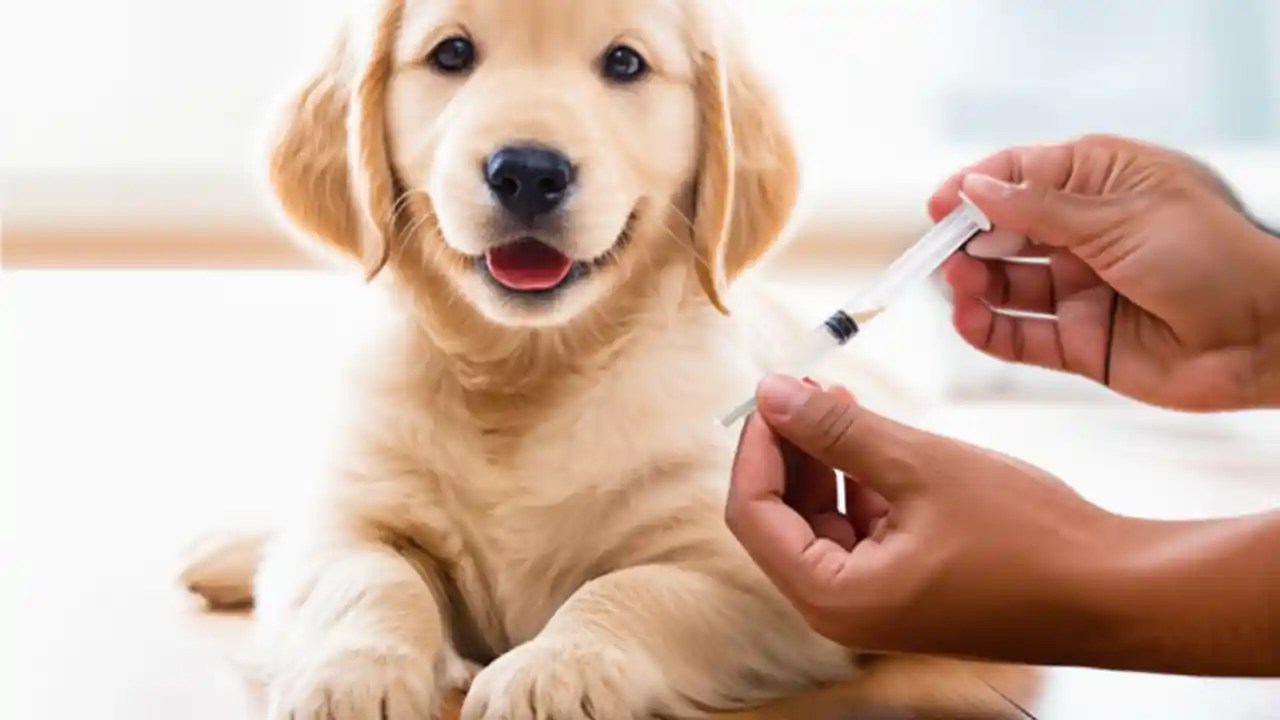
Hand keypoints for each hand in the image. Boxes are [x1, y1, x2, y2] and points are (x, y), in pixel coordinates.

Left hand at [725, 374, 1121, 664]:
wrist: (1116, 591)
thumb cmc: (1026, 536)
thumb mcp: (919, 465)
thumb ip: (836, 430)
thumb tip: (770, 392)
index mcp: (833, 597)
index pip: (753, 513)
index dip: (756, 444)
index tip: (774, 389)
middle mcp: (843, 611)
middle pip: (779, 517)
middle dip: (789, 448)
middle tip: (806, 384)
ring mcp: (875, 604)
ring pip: (819, 519)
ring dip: (823, 459)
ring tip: (839, 397)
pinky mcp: (907, 589)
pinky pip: (860, 530)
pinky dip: (859, 483)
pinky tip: (873, 437)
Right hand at [931, 134, 1279, 410]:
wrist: (1269, 336)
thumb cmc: (1213, 258)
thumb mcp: (1120, 217)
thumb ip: (1040, 210)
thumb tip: (974, 188)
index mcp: (1102, 184)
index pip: (1022, 176)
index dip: (976, 188)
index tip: (939, 207)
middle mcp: (1086, 235)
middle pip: (1005, 232)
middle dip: (968, 240)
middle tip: (942, 253)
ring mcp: (1082, 290)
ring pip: (1006, 285)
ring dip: (974, 283)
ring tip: (957, 284)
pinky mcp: (1082, 343)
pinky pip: (1021, 336)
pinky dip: (988, 330)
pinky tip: (967, 319)